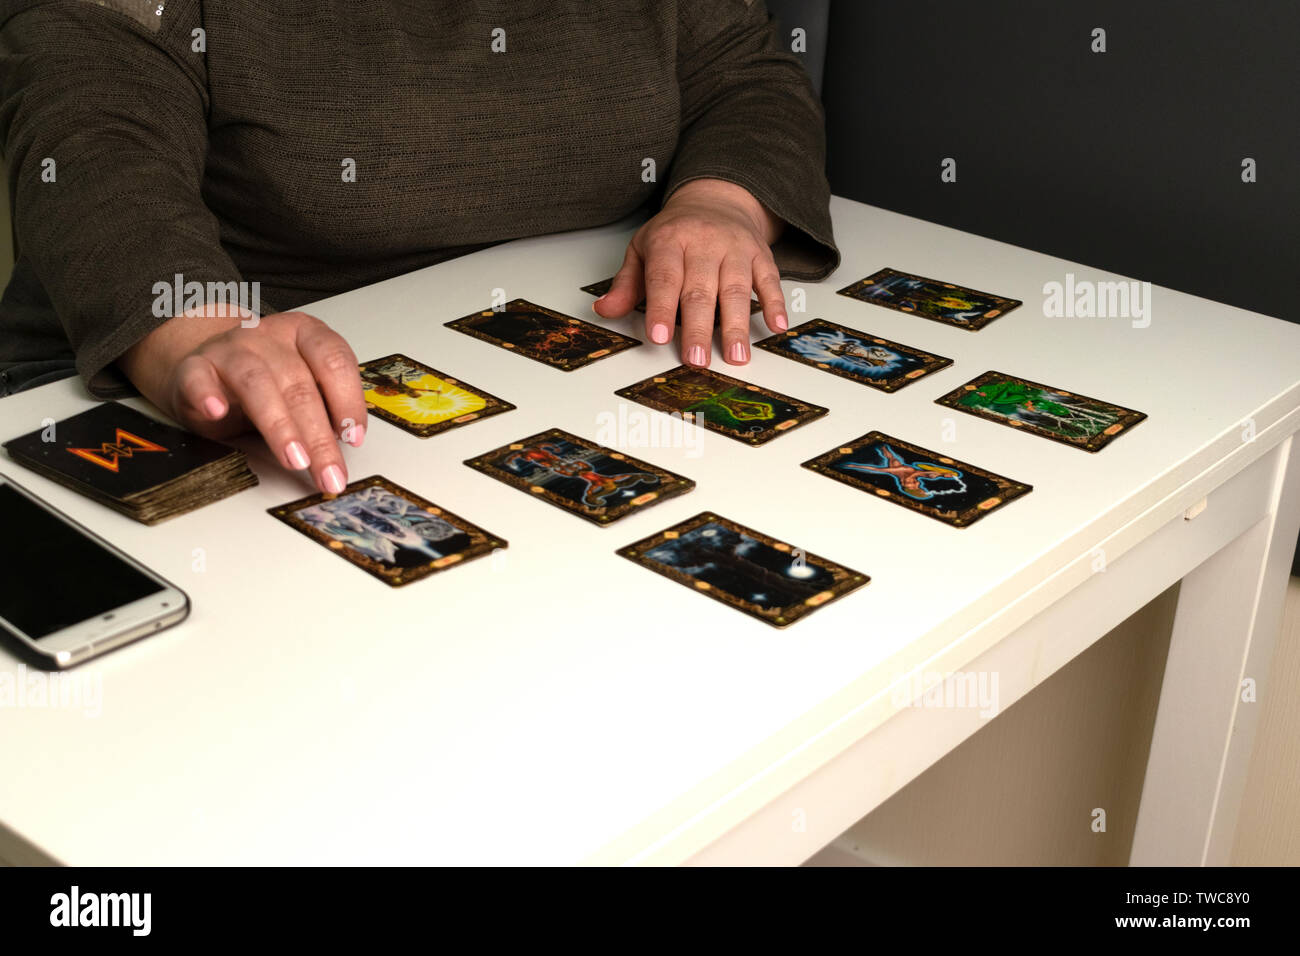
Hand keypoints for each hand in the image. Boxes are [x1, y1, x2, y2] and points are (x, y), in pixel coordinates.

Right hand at [119, 306, 366, 494]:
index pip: (334, 360)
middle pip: (299, 385)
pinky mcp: (194, 367)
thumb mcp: (302, 385)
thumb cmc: (264, 379)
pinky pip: (199, 378)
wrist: (207, 365)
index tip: (353, 437)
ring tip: (294, 459)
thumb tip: (346, 442)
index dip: (348, 400)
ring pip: (257, 383)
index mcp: (304, 334)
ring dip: (279, 426)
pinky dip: (207, 395)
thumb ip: (325, 406)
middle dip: (318, 436)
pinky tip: (218, 412)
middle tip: (328, 471)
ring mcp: (229, 349)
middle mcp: (269, 336)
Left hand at [593, 178, 786, 367]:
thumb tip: (604, 311)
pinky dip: (775, 304)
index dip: (661, 308)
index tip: (660, 337)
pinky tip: (776, 327)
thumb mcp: (642, 249)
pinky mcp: (760, 254)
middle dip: (699, 328)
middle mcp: (704, 242)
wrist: (716, 199)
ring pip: (735, 289)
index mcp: (669, 240)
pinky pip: (769, 280)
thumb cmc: (676, 232)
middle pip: (700, 289)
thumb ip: (626, 284)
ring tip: (735, 356)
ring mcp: (735, 248)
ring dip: (736, 326)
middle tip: (696, 359)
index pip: (664, 278)